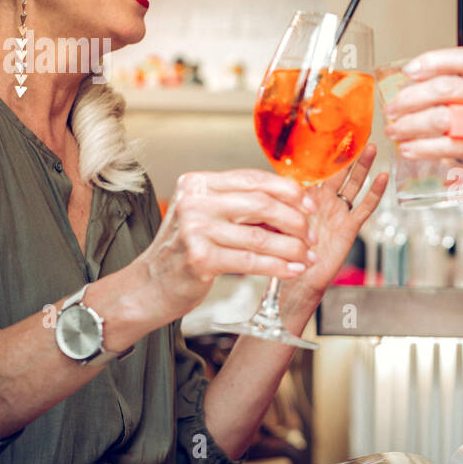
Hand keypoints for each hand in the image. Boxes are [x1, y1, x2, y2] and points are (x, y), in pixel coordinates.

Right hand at [134, 168, 315, 321]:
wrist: (150, 285)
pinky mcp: (199, 258)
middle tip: (312, 236)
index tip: (309, 206)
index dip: (288, 191)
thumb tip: (294, 207)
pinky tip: (293, 270)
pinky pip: (251, 261)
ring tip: (308, 257)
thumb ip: (243, 208)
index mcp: (199, 183)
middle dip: (295, 221)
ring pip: (260, 236)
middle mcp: (195, 201)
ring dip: (292, 248)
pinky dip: (278, 266)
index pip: (254, 179)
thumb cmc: (186, 250)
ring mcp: (195, 229)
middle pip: (262, 204)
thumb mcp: (208, 217)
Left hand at [290, 143, 387, 299]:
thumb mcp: (276, 218)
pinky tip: (382, 178)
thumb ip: (280, 198)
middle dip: (347, 153)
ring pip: (353, 184)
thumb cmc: (285, 250)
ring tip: (371, 147)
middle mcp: (324, 201)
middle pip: (339, 171)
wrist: (297, 278)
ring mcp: (338, 213)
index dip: (324, 151)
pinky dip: (374, 193)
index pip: (317, 168)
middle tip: (355, 132)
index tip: (330, 131)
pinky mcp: (349, 227)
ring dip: (363, 167)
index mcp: (306, 196)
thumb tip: (273, 176)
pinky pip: (364, 207)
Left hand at [382, 47, 462, 182]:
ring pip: (439, 117)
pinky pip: (444, 146)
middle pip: (444, 87)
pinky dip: (421, 147)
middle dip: (410, 97)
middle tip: (394, 105)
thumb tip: (434, 86)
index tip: (410, 70)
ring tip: (395, 128)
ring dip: (409, 123)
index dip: (432, 61)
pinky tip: (410, 147)